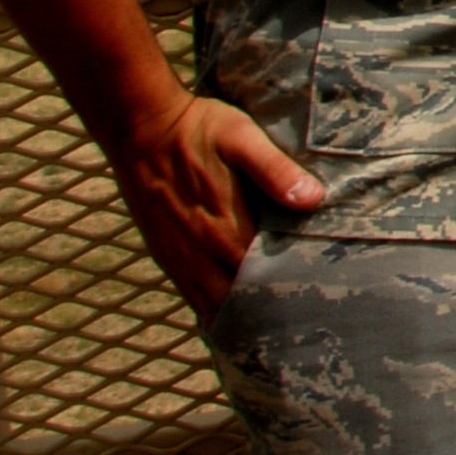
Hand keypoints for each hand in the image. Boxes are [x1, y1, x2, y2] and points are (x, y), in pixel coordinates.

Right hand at [108, 90, 321, 320]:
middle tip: (296, 321)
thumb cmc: (198, 129)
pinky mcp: (163, 250)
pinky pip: (189, 291)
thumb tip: (312, 199)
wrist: (141, 127)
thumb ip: (275, 170)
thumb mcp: (243, 139)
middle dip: (265, 311)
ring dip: (236, 314)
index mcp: (224, 227)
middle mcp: (199, 251)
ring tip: (266, 327)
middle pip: (238, 298)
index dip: (288, 290)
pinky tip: (228, 309)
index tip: (314, 300)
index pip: (263, 276)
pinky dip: (210, 304)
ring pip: (210, 301)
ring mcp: (178, 254)